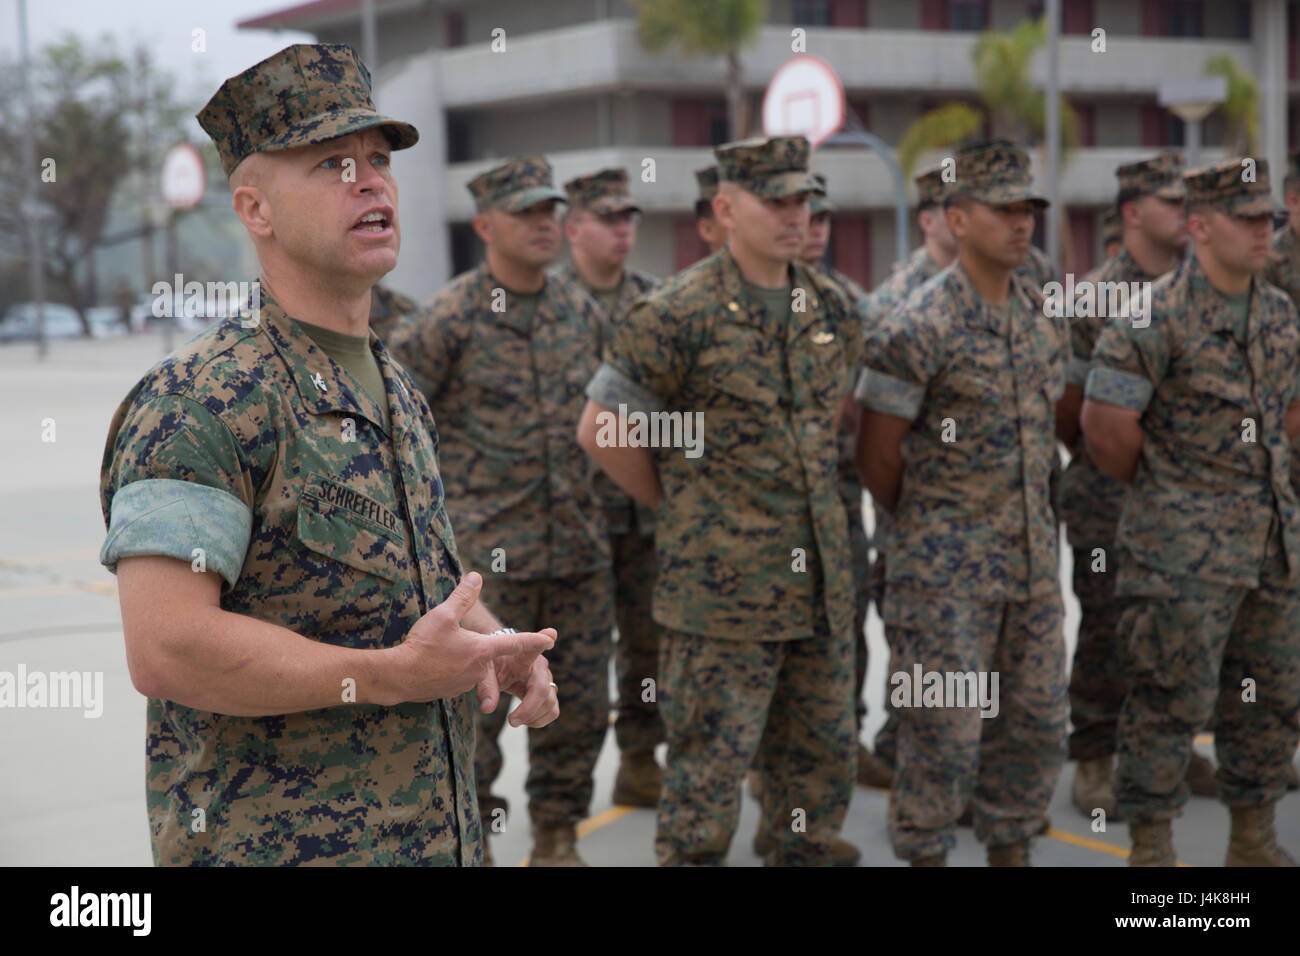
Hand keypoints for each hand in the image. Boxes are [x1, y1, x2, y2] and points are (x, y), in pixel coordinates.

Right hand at [383, 572, 553, 704]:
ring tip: (437, 649)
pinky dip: (450, 667)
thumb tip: (476, 576)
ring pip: (471, 665)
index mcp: (482, 650)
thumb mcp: (444, 615)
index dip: (535, 639)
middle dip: (475, 644)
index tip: (551, 639)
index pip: (515, 643)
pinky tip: (433, 661)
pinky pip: (458, 676)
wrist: (399, 677)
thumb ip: (463, 596)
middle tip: (448, 639)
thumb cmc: (423, 645)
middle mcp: (479, 670)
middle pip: (487, 653)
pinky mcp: (452, 691)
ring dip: (461, 656)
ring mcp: (466, 683)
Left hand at [478, 640, 559, 728]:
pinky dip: (540, 719)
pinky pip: (552, 710)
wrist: (501, 664)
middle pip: (543, 690)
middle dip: (528, 709)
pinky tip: (525, 720)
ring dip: (534, 716)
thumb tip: (488, 709)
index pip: (533, 646)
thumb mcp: (485, 672)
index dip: (542, 640)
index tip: (550, 635)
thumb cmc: (493, 664)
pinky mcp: (548, 692)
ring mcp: (547, 679)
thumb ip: (486, 687)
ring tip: (515, 719)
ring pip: (550, 704)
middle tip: (511, 721)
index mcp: (524, 655)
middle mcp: (540, 666)